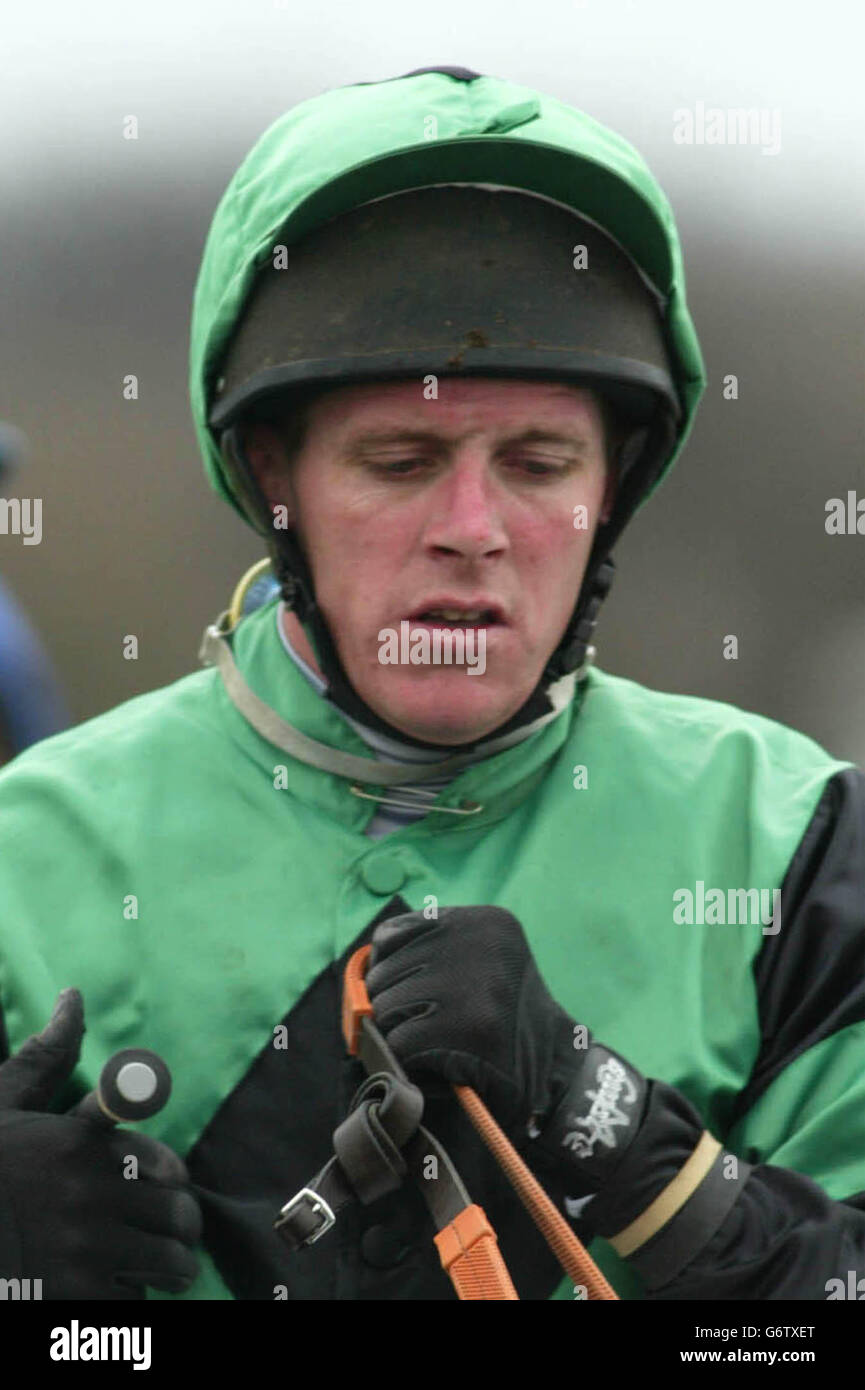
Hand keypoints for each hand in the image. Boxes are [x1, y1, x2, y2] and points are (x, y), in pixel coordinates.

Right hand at [0, 989, 201, 1298]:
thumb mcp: (5, 1102)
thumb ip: (48, 1054)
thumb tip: (73, 996)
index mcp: (82, 1143)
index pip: (166, 1163)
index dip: (171, 1180)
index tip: (163, 1187)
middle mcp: (91, 1193)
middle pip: (178, 1215)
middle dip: (179, 1227)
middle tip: (173, 1235)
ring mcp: (84, 1249)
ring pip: (168, 1263)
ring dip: (169, 1268)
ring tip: (162, 1270)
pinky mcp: (73, 1298)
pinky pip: (134, 1304)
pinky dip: (131, 1302)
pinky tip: (114, 1294)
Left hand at [366, 905, 578, 1133]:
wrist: (554, 1072)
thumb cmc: (501, 1019)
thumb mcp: (476, 963)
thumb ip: (424, 952)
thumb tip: (361, 973)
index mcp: (485, 921)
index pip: (390, 936)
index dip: (390, 972)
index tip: (412, 994)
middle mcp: (481, 943)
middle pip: (385, 973)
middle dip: (393, 1008)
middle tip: (430, 1028)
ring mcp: (475, 985)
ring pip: (387, 1009)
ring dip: (400, 1036)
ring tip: (438, 1043)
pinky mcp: (469, 1028)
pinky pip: (400, 1043)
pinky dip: (408, 1061)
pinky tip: (439, 1062)